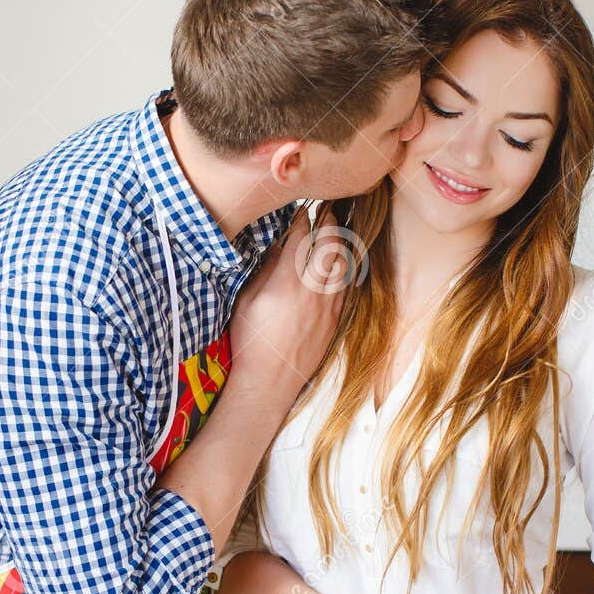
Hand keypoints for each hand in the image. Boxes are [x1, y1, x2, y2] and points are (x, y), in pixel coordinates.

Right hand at [228, 204, 348, 397]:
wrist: (270, 382)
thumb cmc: (251, 343)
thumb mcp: (246, 302)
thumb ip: (264, 271)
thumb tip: (277, 249)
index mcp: (287, 283)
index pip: (301, 239)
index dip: (302, 220)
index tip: (301, 211)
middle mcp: (313, 291)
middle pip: (330, 245)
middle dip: (329, 223)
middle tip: (326, 211)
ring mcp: (328, 306)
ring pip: (344, 264)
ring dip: (341, 244)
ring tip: (336, 232)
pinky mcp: (335, 320)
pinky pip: (346, 286)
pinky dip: (344, 269)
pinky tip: (340, 264)